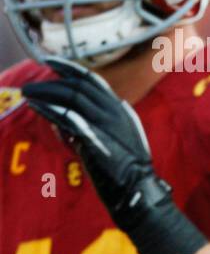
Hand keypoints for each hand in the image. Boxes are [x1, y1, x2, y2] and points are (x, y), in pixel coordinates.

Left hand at [21, 57, 164, 226]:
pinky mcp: (95, 137)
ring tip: (28, 94)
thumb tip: (62, 124)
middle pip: (79, 85)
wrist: (138, 189)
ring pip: (72, 97)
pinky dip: (49, 109)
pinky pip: (67, 117)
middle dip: (52, 81)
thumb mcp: (111, 141)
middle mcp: (115, 112)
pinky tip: (36, 107)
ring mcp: (106, 124)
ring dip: (46, 93)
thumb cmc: (124, 171)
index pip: (94, 80)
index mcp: (121, 110)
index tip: (50, 63)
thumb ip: (90, 128)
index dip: (70, 69)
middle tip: (30, 86)